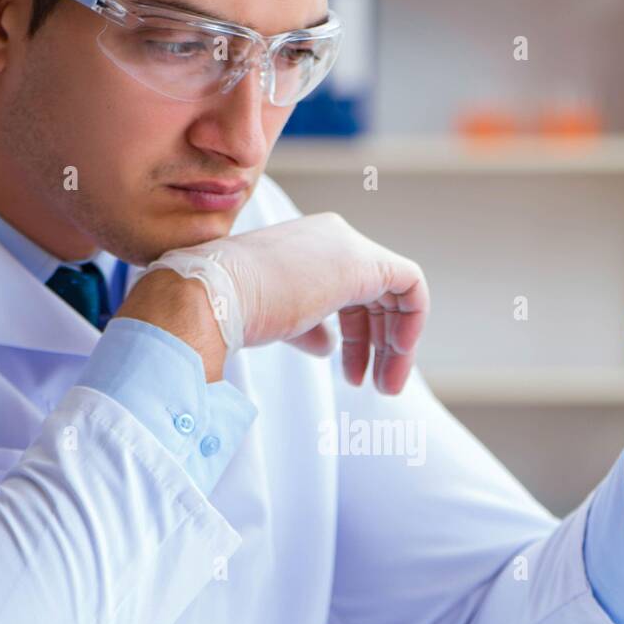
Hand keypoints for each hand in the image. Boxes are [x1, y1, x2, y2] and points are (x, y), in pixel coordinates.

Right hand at [143, 213, 429, 394]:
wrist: (211, 298)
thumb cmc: (228, 312)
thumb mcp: (274, 319)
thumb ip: (308, 326)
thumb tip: (327, 346)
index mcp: (305, 246)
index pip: (346, 290)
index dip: (357, 334)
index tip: (352, 374)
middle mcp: (330, 237)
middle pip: (374, 294)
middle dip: (380, 343)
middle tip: (376, 386)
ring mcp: (347, 245)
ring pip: (394, 294)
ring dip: (396, 344)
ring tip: (384, 387)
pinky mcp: (365, 261)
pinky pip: (412, 286)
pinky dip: (412, 323)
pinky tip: (399, 357)